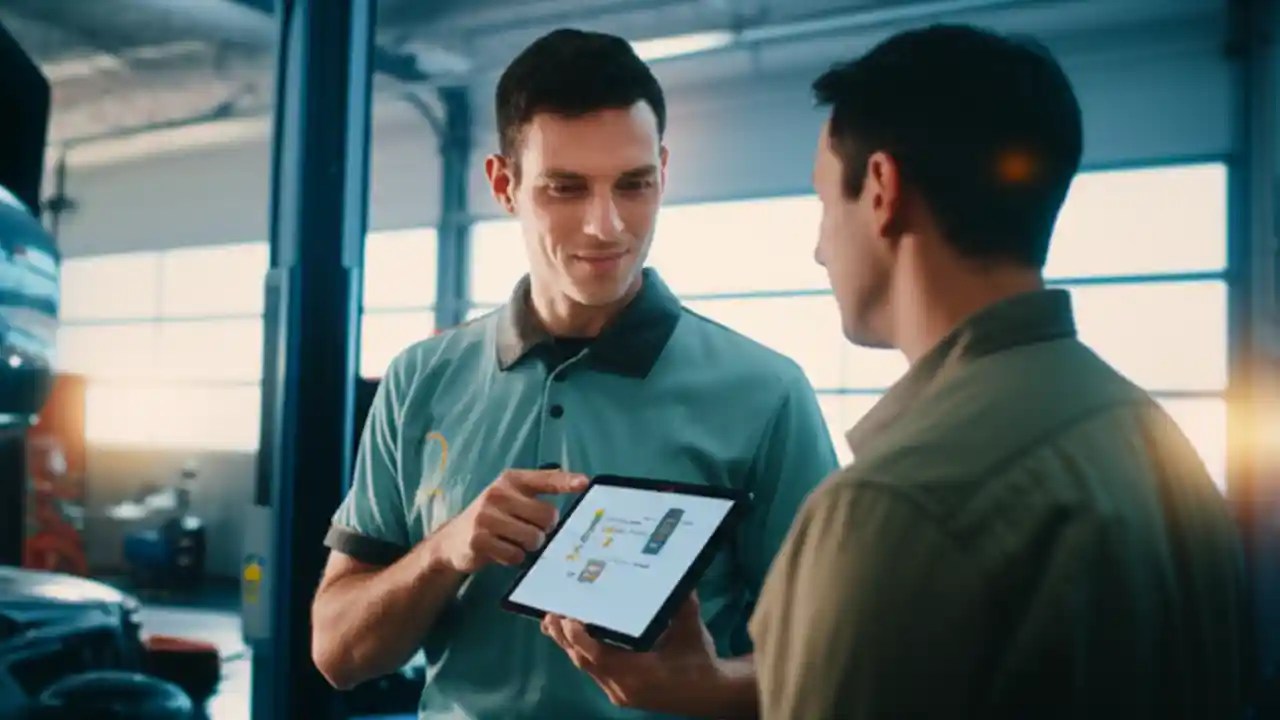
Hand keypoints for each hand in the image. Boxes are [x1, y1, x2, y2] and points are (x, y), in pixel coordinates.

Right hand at [433, 469, 587, 572]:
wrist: (452, 540)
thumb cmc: (492, 516)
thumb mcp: (512, 496)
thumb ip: (539, 490)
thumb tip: (578, 483)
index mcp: (510, 480)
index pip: (545, 479)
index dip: (566, 481)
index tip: (584, 484)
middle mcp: (498, 494)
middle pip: (546, 516)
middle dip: (544, 529)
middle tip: (531, 530)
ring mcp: (487, 517)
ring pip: (533, 538)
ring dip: (529, 546)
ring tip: (514, 541)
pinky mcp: (479, 540)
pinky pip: (515, 555)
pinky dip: (513, 558)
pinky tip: (501, 550)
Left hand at [542, 593, 727, 715]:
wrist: (711, 694)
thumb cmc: (700, 661)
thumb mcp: (692, 629)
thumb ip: (681, 603)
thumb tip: (676, 572)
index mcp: (639, 674)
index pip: (600, 656)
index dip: (579, 637)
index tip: (567, 616)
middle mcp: (623, 687)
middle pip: (585, 661)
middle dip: (565, 637)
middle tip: (550, 611)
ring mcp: (620, 692)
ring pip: (586, 667)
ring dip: (569, 645)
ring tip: (551, 620)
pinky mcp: (620, 691)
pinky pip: (594, 671)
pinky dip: (581, 652)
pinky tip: (571, 636)